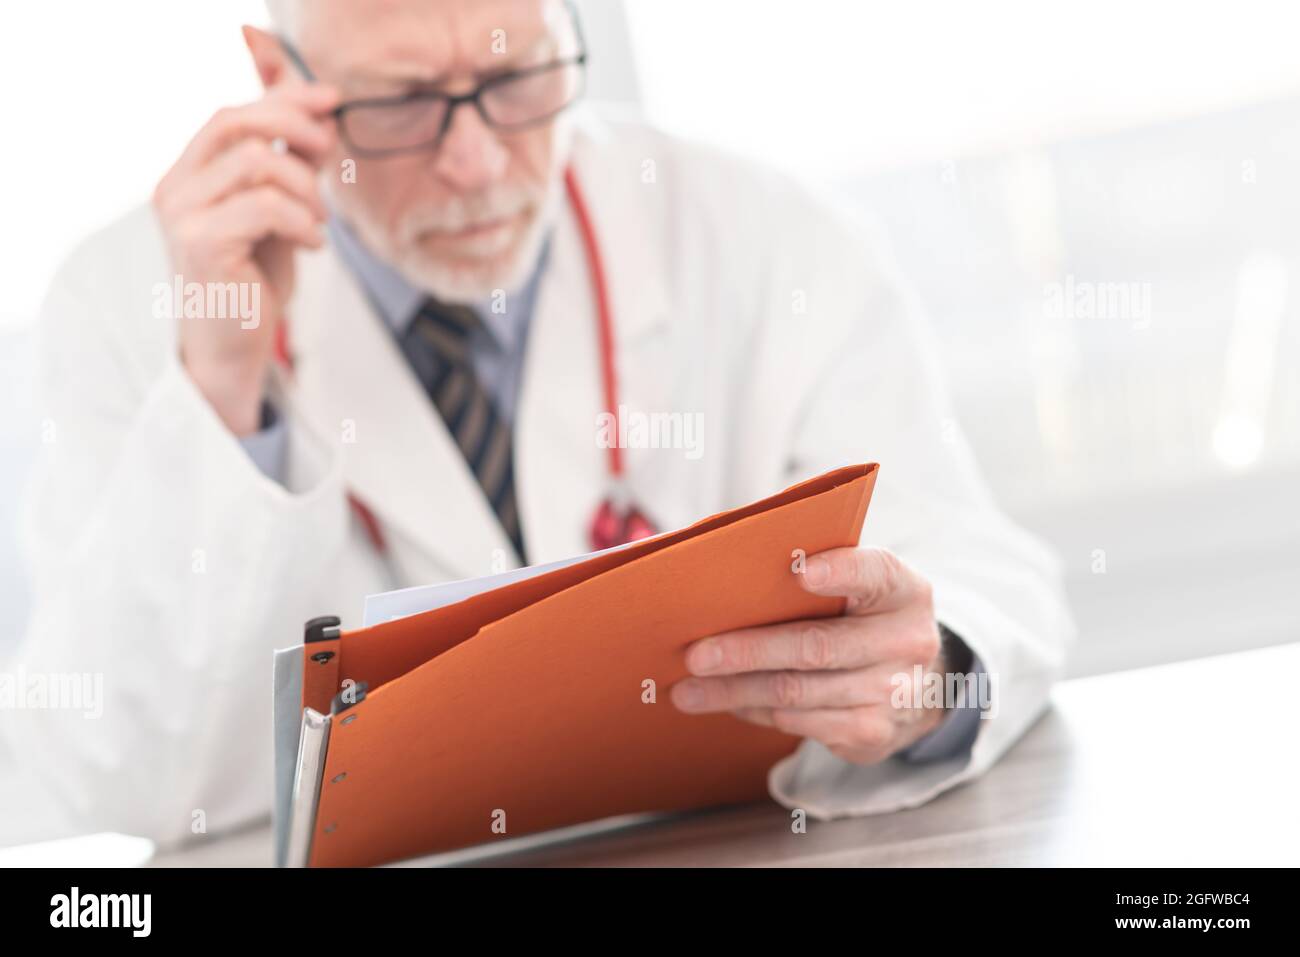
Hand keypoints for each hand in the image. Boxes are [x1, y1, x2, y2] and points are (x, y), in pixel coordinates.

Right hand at [152, 82, 337, 434]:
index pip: (231, 113)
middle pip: (234, 121)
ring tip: (317, 222)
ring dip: (304, 188)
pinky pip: (266, 206)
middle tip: (330, 150)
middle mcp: (175, 186)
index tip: (329, 98)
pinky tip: (312, 245)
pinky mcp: (200, 242)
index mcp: (189, 174)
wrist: (233, 348)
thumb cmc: (253, 282)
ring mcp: (182, 213)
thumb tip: (321, 119)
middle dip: (292, 124)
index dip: (281, 96)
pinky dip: (303, 222)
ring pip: (256, 161)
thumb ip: (290, 166)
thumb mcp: (278, 213)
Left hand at [671, 546, 949, 764]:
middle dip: (747, 652)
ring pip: (796, 693)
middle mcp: (906, 642)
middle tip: (695, 656)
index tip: (800, 571)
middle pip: (815, 646)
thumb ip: (818, 572)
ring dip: (735, 692)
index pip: (874, 573)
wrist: (919, 684)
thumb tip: (726, 580)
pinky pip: (799, 723)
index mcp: (902, 590)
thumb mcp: (863, 587)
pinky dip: (756, 711)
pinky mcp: (872, 734)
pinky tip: (728, 702)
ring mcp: (893, 694)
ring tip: (688, 690)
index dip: (839, 571)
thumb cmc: (865, 619)